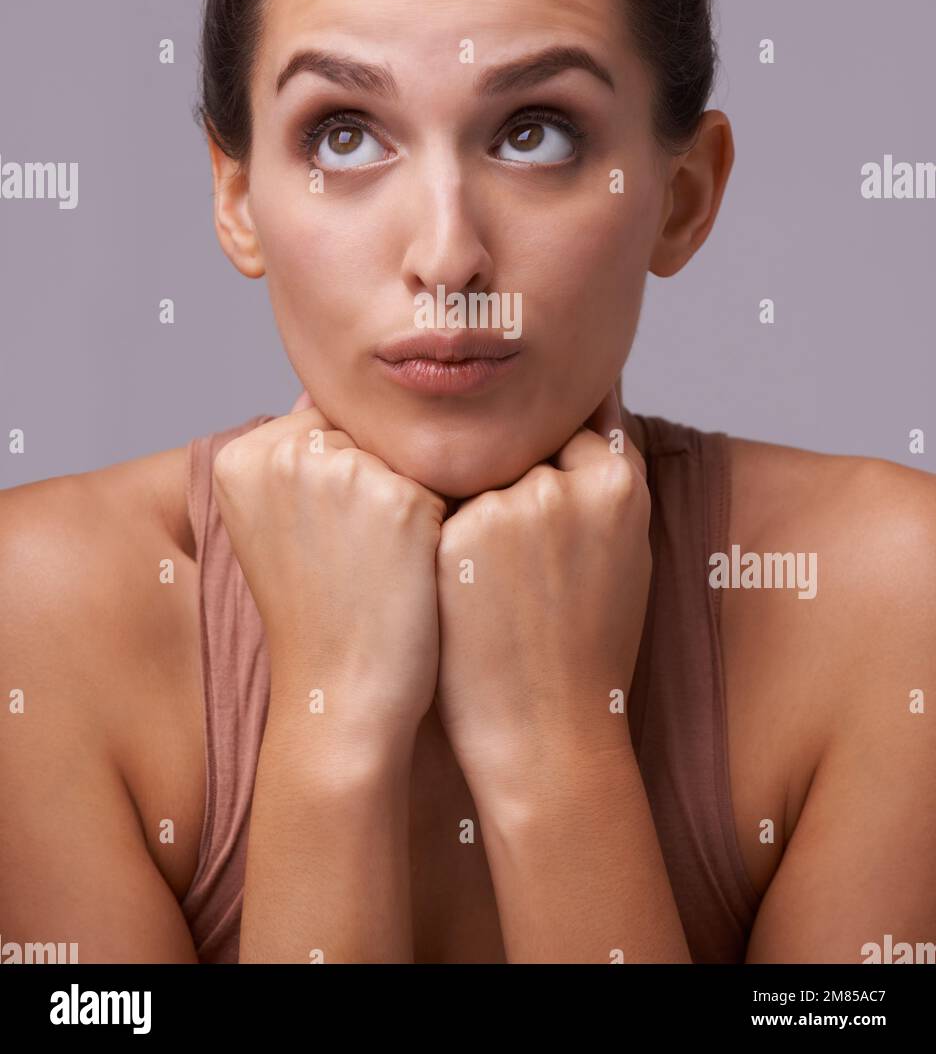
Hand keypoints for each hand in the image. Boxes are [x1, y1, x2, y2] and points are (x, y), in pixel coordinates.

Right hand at [211, 388, 446, 748]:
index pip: (323, 425)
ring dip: (413, 503)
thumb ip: (298, 453)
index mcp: (243, 453)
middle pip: (366, 436)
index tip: (333, 541)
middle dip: (378, 485)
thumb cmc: (318, 610)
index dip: (345, 483)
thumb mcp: (279, 524)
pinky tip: (416, 572)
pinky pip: (444, 491)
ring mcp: (343, 472)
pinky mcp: (400, 500)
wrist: (340, 695)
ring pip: (407, 460)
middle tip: (359, 559)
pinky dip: (443, 529)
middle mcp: (285, 452)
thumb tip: (323, 390)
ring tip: (384, 568)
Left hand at [433, 383, 651, 798]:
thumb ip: (601, 479)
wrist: (545, 734)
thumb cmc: (586, 648)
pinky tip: (460, 594)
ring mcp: (509, 507)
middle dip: (512, 493)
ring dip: (474, 514)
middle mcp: (566, 484)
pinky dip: (442, 542)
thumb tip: (588, 405)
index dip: (553, 478)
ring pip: (477, 479)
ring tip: (495, 591)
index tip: (544, 528)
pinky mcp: (456, 535)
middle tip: (520, 573)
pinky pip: (441, 510)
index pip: (572, 435)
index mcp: (621, 485)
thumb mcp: (623, 553)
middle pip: (520, 453)